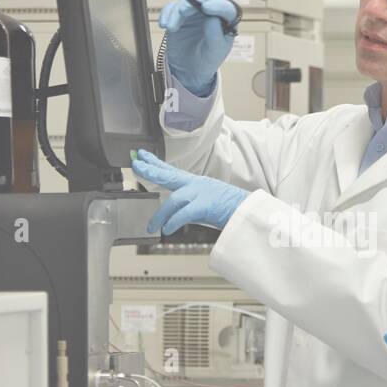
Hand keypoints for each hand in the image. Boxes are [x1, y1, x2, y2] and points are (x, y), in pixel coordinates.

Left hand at [131, 149, 248, 234]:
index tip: (142, 158)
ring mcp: (201, 194)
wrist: (249, 213)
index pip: (171, 171)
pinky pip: (183, 214)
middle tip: (136, 165)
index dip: (155, 164)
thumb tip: (176, 211)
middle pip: (169, 175)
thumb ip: (192, 202)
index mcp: (197, 183)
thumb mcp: (208, 200)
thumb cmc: (231, 209)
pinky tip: (166, 229)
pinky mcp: (205, 206)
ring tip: (151, 225)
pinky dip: (173, 222)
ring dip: (160, 214)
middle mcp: (197, 185)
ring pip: (173, 201)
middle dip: (151, 171)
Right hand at [159, 0, 238, 96]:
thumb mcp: (214, 52)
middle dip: (193, 1)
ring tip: (171, 27)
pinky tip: (164, 24)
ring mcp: (196, 11)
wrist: (190, 68)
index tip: (205, 8)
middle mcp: (212, 11)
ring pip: (186, 1)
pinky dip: (167, 13)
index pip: (226, 7)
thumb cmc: (207, 59)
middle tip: (183, 11)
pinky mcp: (180, 14)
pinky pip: (173, 7)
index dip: (217, 5)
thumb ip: (216, 37)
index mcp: (227, 20)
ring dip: (176, 12)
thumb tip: (212, 19)